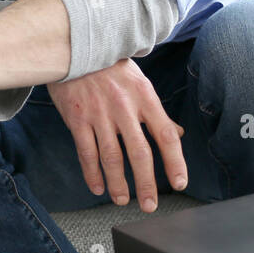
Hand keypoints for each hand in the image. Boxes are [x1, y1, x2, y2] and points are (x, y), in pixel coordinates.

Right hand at [48, 58, 187, 211]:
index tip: (180, 183)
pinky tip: (97, 186)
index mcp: (144, 97)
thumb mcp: (138, 82)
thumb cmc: (108, 65)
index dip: (175, 162)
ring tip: (122, 199)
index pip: (166, 135)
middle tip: (150, 204)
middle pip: (139, 152)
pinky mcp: (77, 118)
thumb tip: (176, 133)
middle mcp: (124, 107)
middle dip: (146, 183)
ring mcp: (99, 114)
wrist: (73, 48)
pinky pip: (86, 151)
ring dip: (118, 183)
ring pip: (111, 157)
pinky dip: (91, 172)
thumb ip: (155, 111)